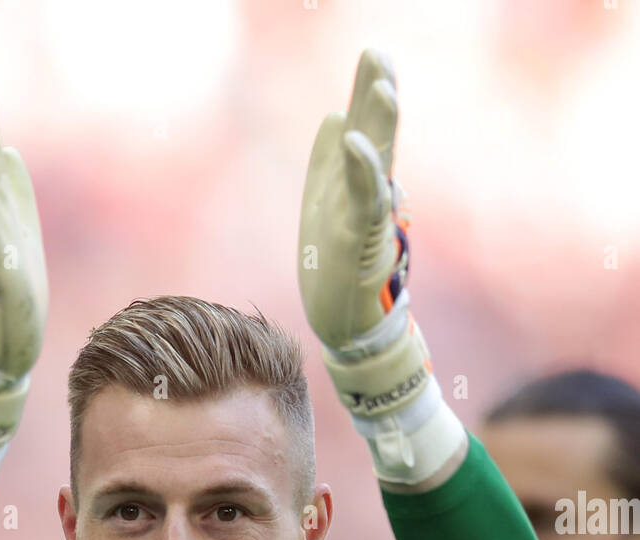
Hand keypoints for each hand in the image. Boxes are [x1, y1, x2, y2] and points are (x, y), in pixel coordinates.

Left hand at [298, 48, 408, 351]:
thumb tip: (330, 116)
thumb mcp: (324, 204)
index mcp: (355, 181)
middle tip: (378, 53)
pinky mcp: (362, 240)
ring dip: (380, 124)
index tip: (374, 52)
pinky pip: (364, 199)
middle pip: (376, 134)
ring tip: (382, 85)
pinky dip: (361, 169)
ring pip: (378, 162)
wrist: (339, 319)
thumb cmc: (334, 264)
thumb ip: (330, 161)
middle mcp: (368, 192)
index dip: (368, 91)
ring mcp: (368, 215)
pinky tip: (354, 141)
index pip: (365, 126)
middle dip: (377, 94)